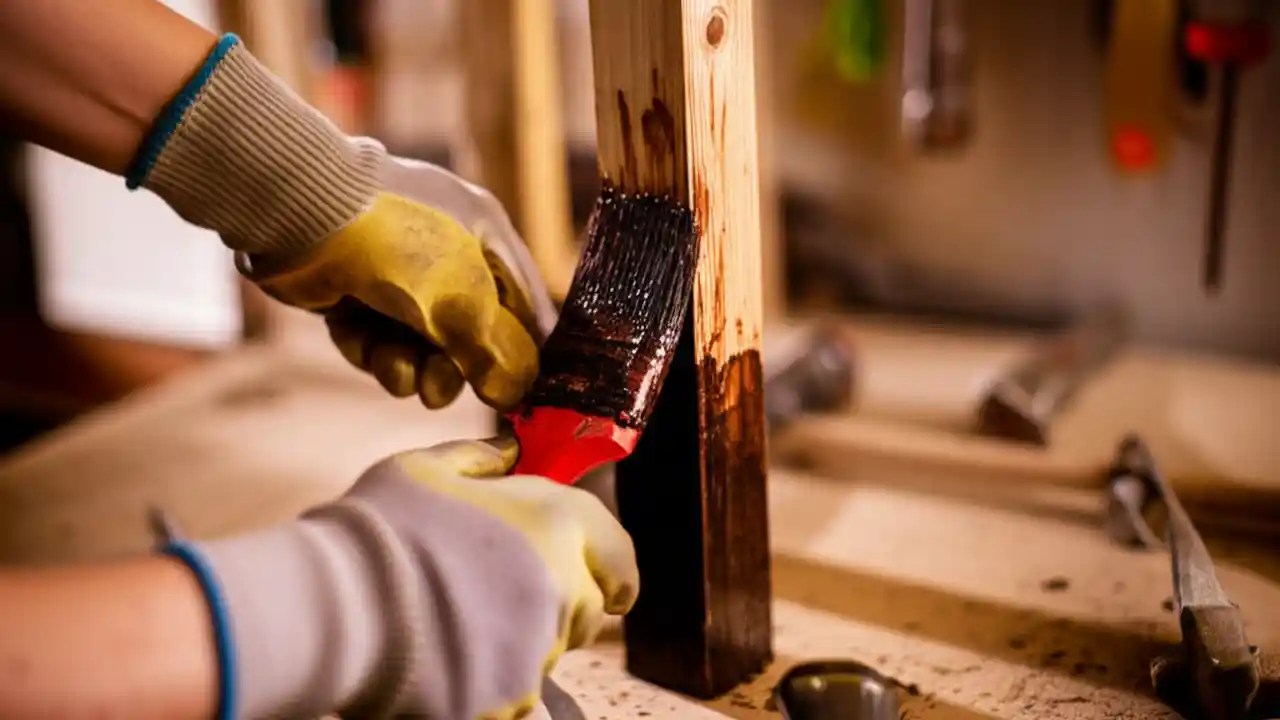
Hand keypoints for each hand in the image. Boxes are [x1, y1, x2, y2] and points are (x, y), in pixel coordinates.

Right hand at [192, 436, 637, 719]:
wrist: (335, 605)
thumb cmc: (378, 530)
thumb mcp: (423, 468)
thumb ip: (477, 459)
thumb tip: (507, 450)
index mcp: (554, 524)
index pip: (616, 552)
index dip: (616, 570)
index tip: (615, 588)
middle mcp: (561, 587)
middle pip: (585, 609)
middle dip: (559, 608)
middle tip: (498, 605)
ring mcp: (539, 649)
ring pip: (551, 655)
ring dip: (522, 648)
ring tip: (458, 634)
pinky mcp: (511, 700)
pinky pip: (522, 700)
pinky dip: (500, 692)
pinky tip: (459, 675)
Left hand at [244, 157, 543, 411]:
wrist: (299, 210)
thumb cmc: (398, 246)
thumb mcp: (460, 300)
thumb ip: (493, 351)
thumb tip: (516, 394)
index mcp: (486, 235)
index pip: (523, 304)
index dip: (524, 352)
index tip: (522, 397)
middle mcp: (446, 249)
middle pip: (467, 329)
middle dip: (453, 367)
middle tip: (438, 393)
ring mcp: (395, 267)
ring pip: (417, 338)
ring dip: (411, 365)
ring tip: (401, 379)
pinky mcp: (352, 285)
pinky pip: (376, 333)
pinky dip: (372, 350)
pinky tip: (368, 353)